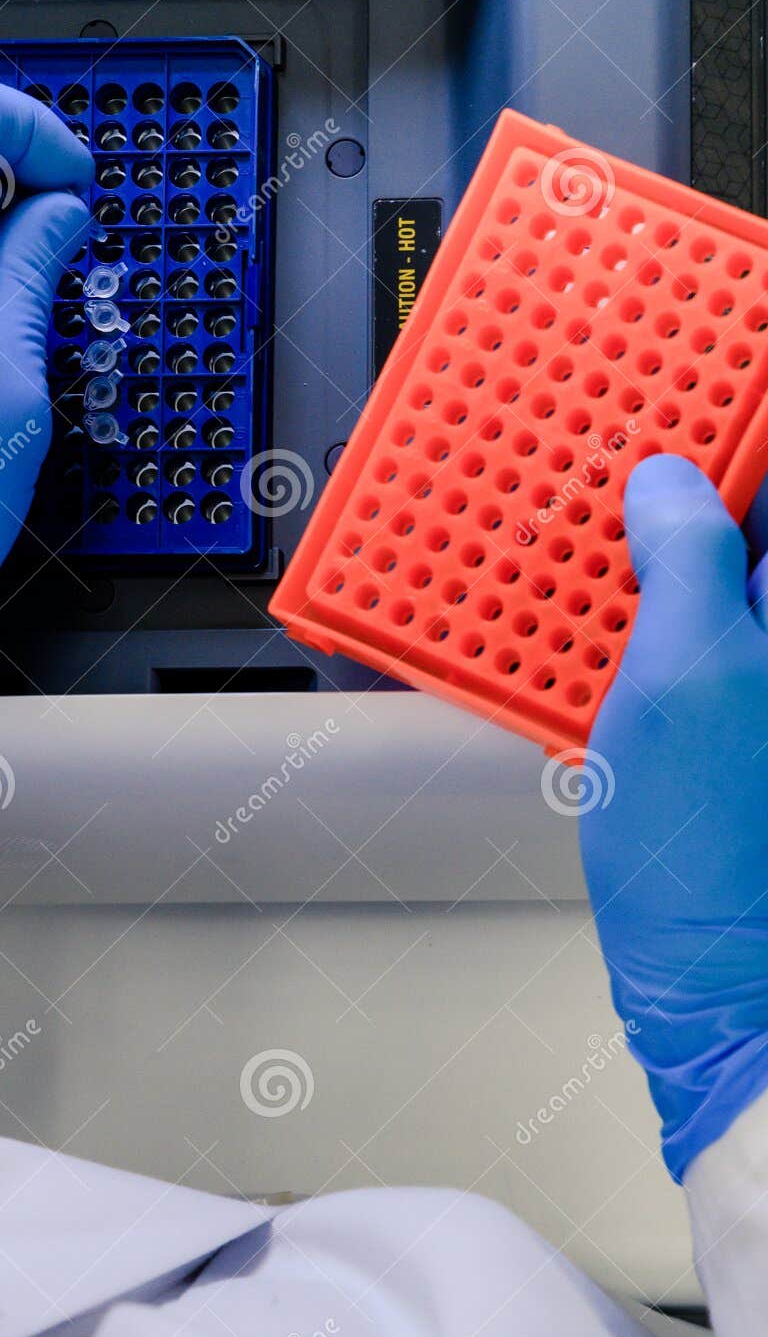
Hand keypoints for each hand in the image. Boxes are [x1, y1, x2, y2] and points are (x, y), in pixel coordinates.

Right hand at [580, 454, 767, 1179]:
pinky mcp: (730, 723)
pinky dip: (636, 608)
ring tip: (587, 515)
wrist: (718, 981)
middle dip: (685, 471)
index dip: (740, 406)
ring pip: (711, 574)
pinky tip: (587, 607)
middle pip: (745, 522)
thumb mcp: (690, 677)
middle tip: (618, 435)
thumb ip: (687, 561)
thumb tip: (668, 483)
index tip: (695, 355)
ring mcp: (762, 684)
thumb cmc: (718, 849)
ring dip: (651, 538)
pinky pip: (683, 634)